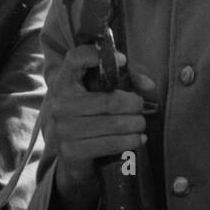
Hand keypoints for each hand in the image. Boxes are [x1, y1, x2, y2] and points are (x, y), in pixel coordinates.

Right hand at [47, 46, 156, 191]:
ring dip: (137, 124)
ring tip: (140, 124)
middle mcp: (60, 104)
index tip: (123, 59)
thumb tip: (149, 84)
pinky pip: (112, 144)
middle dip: (135, 105)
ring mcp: (63, 129)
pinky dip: (132, 141)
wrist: (76, 155)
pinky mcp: (72, 151)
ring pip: (115, 124)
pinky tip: (139, 138)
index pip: (74, 59)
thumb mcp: (108, 92)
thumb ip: (129, 80)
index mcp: (66, 83)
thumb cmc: (97, 115)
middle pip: (111, 101)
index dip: (97, 55)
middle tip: (141, 108)